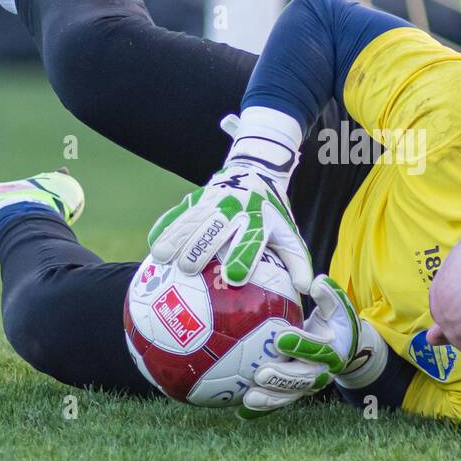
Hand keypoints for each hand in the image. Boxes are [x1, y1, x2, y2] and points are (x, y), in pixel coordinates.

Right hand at [148, 109, 312, 290]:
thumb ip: (297, 261)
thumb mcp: (288, 233)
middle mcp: (234, 208)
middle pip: (214, 228)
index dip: (244, 256)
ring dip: (176, 237)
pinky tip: (153, 244)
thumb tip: (307, 289)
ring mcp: (212, 200)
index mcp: (259, 218)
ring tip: (162, 258)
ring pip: (191, 220)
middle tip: (189, 269)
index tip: (235, 276)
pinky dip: (165, 227)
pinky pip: (177, 213)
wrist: (255, 171)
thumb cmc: (271, 213)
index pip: (251, 239)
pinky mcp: (195, 197)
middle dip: (201, 247)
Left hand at [242, 275, 386, 416]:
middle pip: (304, 378)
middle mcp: (323, 371)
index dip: (301, 345)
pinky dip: (261, 409)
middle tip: (261, 374)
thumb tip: (315, 282)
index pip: (318, 349)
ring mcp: (309, 385)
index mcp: (333, 349)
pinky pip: (278, 403)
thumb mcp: (335, 306)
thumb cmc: (332, 319)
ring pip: (290, 395)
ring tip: (249, 397)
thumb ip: (328, 296)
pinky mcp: (296, 393)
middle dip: (283, 378)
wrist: (342, 346)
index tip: (280, 338)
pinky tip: (241, 411)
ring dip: (270, 398)